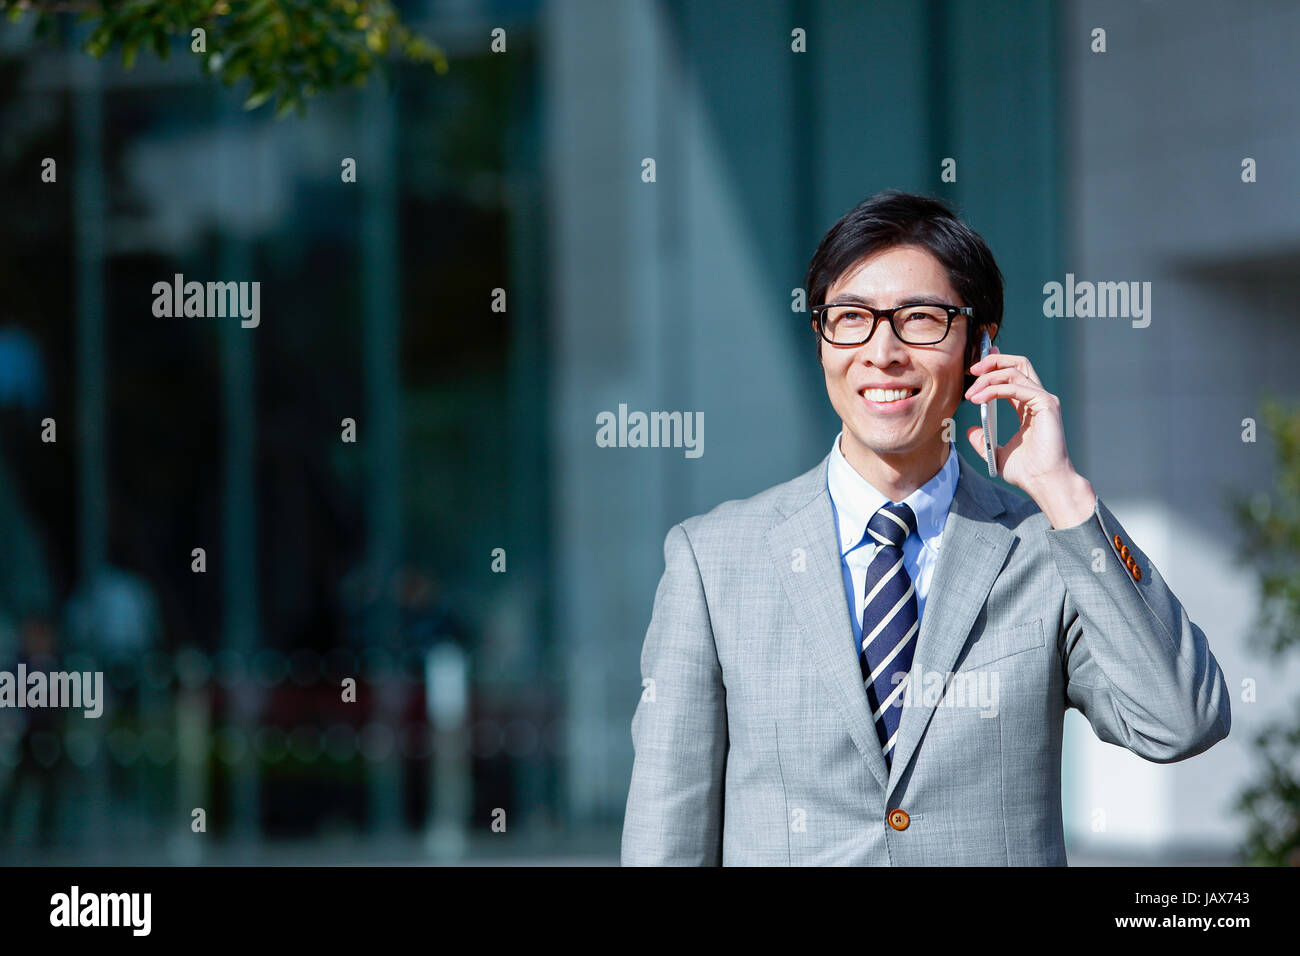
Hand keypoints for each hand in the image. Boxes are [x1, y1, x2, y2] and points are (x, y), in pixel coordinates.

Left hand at [964, 345, 1095, 526]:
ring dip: (988, 378)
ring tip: (971, 393)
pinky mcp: (1045, 404)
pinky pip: (1016, 387)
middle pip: (1018, 364)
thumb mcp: (996, 453)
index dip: (994, 366)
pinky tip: (979, 399)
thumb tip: (971, 430)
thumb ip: (982, 441)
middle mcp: (1037, 399)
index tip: (974, 368)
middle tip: (972, 370)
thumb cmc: (1027, 472)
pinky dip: (995, 389)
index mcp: (1028, 407)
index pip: (1013, 376)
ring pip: (1014, 372)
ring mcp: (1043, 400)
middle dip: (993, 361)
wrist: (1043, 483)